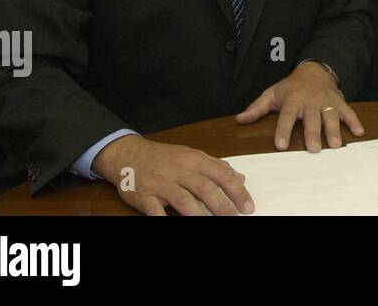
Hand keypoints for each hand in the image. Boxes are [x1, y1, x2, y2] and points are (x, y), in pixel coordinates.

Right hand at [92, 134, 253, 215]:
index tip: (248, 206)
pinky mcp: (144, 195)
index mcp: (195, 160)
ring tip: (211, 224)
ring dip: (199, 214)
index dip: (237, 192)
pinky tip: (172, 223)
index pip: (222, 175)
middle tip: (235, 217)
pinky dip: (164, 218)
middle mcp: (179, 171)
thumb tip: (240, 178)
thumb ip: (217, 166)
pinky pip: (154, 209)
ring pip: (183, 199)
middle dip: (222, 206)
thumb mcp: (192, 156)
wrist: (129, 154)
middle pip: (205, 188)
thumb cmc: (164, 158)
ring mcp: (161, 183)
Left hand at [235, 61, 363, 150]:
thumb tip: (240, 119)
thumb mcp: (272, 93)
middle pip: (311, 119)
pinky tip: (359, 132)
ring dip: (334, 130)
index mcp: (292, 100)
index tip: (281, 145)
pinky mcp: (339, 102)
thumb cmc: (291, 86)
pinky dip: (354, 121)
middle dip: (313, 133)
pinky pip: (348, 111)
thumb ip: (257, 107)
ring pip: (330, 116)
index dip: (283, 130)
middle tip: (314, 149)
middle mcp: (310, 101)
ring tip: (336, 145)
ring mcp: (326, 101)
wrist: (315, 70)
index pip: (286, 117)